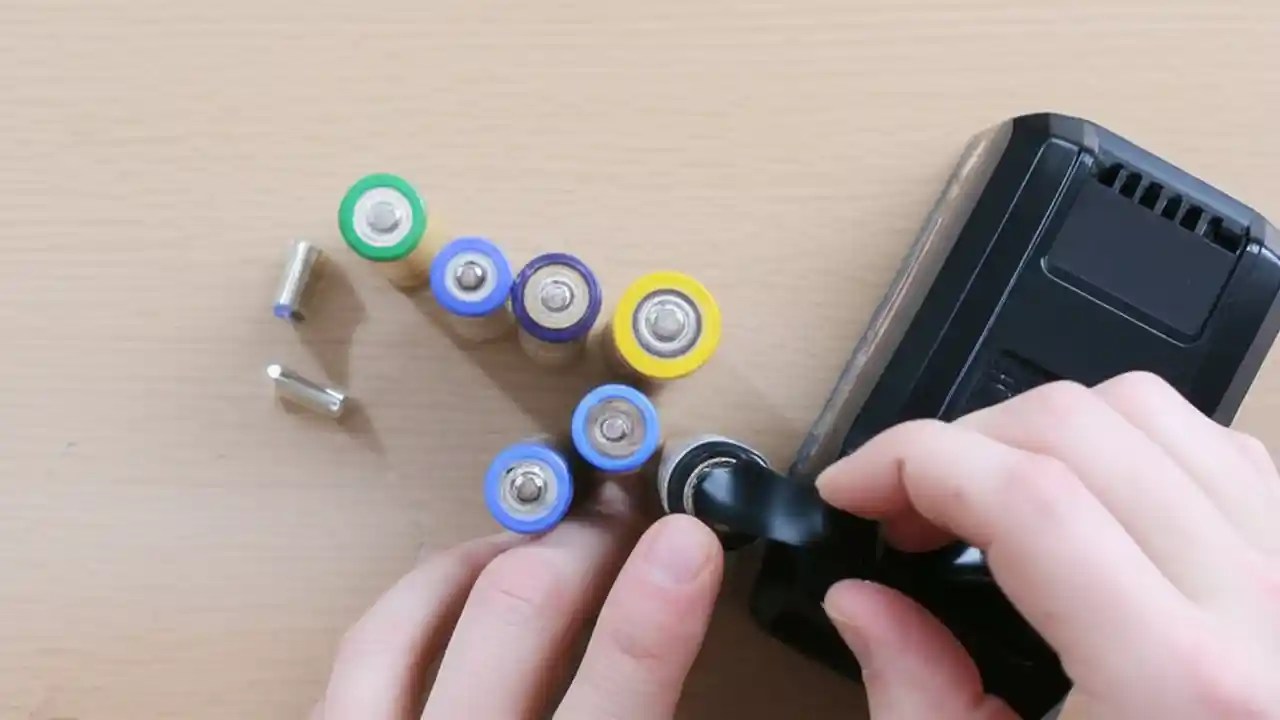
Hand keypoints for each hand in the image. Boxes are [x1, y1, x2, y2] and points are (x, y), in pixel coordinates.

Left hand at [313, 479, 723, 719]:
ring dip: (477, 564)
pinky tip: (447, 601)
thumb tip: (657, 616)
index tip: (686, 539)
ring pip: (400, 623)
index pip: (615, 706)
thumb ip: (623, 711)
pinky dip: (411, 610)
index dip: (655, 618)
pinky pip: (352, 661)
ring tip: (529, 546)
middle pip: (511, 622)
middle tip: (611, 515)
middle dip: (574, 547)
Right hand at [816, 372, 1279, 718]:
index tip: (855, 488)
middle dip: (959, 442)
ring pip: (1154, 411)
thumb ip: (916, 696)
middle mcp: (1264, 613)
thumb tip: (861, 601)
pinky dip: (1128, 448)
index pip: (1025, 492)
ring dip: (1042, 432)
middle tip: (903, 506)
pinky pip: (1216, 449)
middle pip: (1081, 425)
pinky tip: (1081, 506)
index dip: (908, 461)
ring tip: (987, 498)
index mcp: (1179, 687)